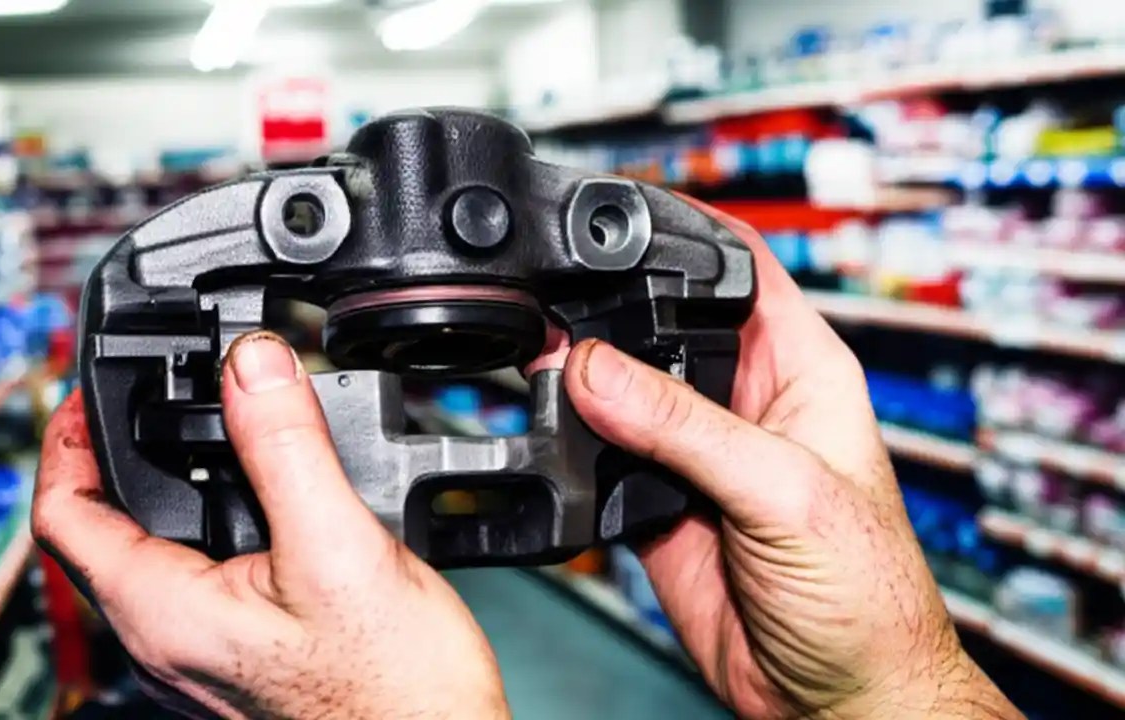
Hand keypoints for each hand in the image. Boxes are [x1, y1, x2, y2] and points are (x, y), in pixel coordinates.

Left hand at [33, 332, 507, 719]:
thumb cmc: (390, 690)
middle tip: (156, 395)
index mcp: (162, 614)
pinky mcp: (241, 655)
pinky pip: (203, 577)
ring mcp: (201, 654)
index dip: (65, 438)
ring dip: (175, 485)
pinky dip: (216, 522)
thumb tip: (252, 362)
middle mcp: (167, 640)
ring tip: (213, 433)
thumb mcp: (338, 548)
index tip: (93, 386)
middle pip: (105, 530)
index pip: (63, 516)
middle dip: (122, 452)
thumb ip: (288, 447)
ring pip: (159, 553)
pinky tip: (267, 503)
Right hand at [545, 200, 1022, 718]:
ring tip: (538, 366)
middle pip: (662, 324)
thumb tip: (597, 370)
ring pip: (620, 392)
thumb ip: (689, 429)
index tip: (617, 216)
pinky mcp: (656, 505)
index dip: (683, 228)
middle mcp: (741, 401)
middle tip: (553, 302)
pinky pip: (599, 461)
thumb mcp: (784, 493)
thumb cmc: (865, 596)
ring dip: (579, 381)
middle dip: (609, 307)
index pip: (739, 266)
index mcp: (798, 368)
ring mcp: (694, 453)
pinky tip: (548, 441)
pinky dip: (567, 449)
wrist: (835, 697)